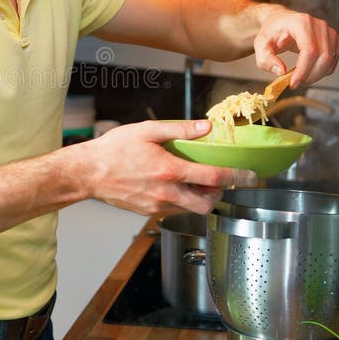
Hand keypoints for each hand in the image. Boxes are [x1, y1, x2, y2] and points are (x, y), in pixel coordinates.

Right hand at [85, 119, 256, 216]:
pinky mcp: (148, 212)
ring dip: (200, 197)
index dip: (238, 177)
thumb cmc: (113, 150)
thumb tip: (206, 127)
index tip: (251, 176)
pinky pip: (174, 209)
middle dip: (220, 194)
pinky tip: (174, 184)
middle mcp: (166, 193)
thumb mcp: (147, 131)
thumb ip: (179, 129)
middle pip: (207, 204)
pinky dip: (182, 199)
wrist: (87, 173)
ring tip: (196, 180)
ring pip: (191, 209)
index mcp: (169, 171)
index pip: (214, 178)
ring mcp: (157, 206)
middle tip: (221, 181)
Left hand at [253, 6, 338, 87]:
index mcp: (301, 22)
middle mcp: (319, 25)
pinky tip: (308, 70)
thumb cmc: (271, 32)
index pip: (310, 50)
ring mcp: (329, 31)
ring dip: (315, 76)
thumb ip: (266, 60)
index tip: (293, 83)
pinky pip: (333, 62)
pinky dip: (321, 71)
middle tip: (294, 83)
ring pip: (330, 62)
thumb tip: (281, 72)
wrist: (279, 22)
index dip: (303, 70)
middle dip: (310, 76)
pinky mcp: (334, 39)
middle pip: (324, 58)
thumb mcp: (261, 45)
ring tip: (299, 76)